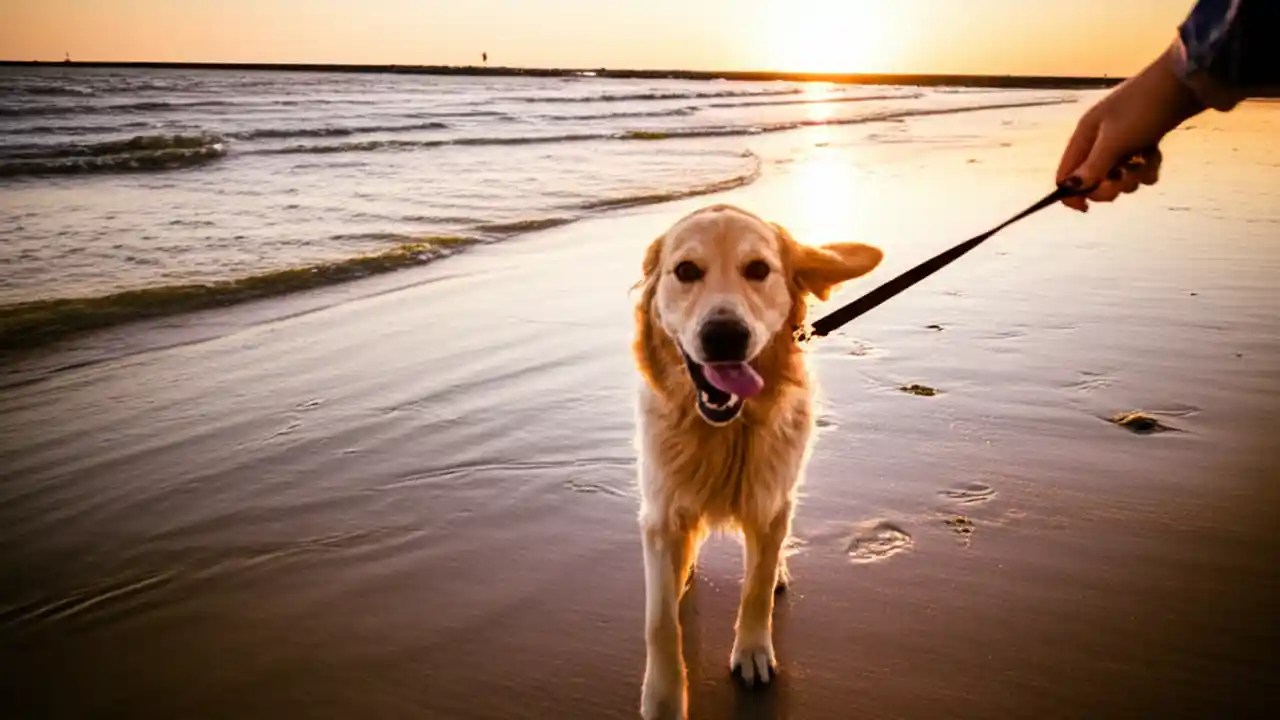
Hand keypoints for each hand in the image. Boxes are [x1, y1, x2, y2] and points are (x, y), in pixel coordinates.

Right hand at [1056, 44, 1204, 210]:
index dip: (1073, 192)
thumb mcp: (1115, 141)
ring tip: (1145, 162)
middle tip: (1124, 179)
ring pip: (1119, 176)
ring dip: (1133, 177)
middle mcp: (1099, 139)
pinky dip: (1147, 167)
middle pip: (1093, 179)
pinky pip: (1139, 168)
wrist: (1185, 82)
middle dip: (1110, 185)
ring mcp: (1123, 140)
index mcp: (1084, 135)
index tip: (1087, 207)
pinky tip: (1156, 155)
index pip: (1066, 173)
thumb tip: (1069, 189)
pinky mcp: (1144, 141)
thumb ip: (1093, 168)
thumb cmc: (1144, 108)